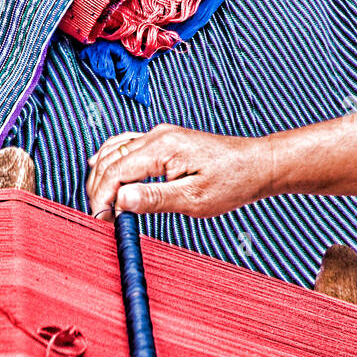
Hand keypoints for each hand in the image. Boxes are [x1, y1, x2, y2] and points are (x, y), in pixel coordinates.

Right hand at [86, 124, 270, 219]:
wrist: (257, 165)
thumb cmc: (233, 181)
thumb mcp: (194, 198)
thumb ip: (155, 198)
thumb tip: (121, 200)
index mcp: (163, 147)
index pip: (115, 171)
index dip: (102, 198)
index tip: (101, 220)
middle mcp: (157, 136)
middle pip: (110, 160)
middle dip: (98, 189)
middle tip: (100, 218)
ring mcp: (160, 136)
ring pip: (114, 151)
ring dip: (103, 176)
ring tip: (101, 203)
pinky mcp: (165, 142)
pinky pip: (127, 147)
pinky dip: (112, 162)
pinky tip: (105, 173)